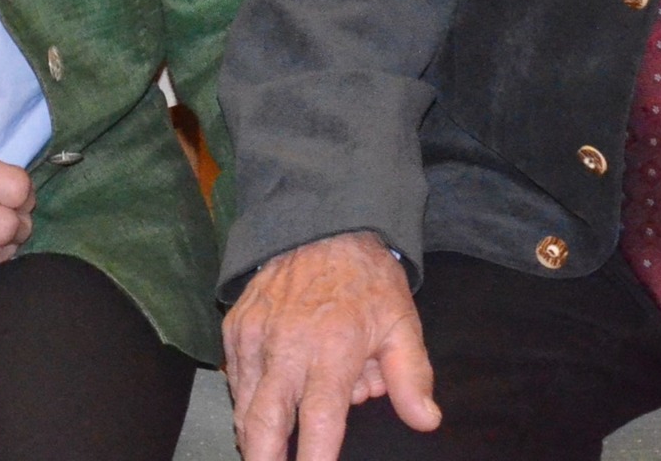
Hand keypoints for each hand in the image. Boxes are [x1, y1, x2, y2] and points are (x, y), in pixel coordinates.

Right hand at [223, 230, 440, 460]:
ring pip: (244, 407)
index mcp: (332, 349)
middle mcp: (287, 346)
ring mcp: (254, 336)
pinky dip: (248, 402)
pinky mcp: (235, 327)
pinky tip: (268, 407)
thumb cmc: (366, 279)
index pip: (319, 422)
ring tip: (271, 453)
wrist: (322, 224)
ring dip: (255, 436)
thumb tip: (426, 421)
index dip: (314, 460)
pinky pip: (234, 380)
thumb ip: (412, 376)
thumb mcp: (401, 322)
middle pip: (264, 424)